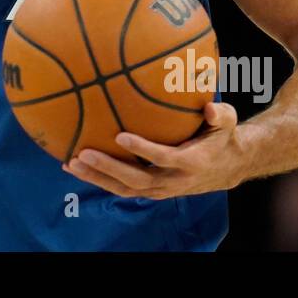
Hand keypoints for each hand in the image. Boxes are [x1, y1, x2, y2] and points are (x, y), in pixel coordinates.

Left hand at [62, 101, 247, 198]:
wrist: (225, 168)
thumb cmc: (221, 137)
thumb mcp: (227, 123)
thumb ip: (220, 114)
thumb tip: (209, 107)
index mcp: (190, 162)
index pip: (163, 158)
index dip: (142, 150)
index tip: (120, 135)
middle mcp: (173, 180)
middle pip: (136, 179)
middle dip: (108, 168)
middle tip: (83, 154)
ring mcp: (160, 188)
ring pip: (124, 189)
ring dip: (96, 178)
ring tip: (70, 163)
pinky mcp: (150, 190)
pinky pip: (122, 188)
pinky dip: (98, 179)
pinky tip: (75, 165)